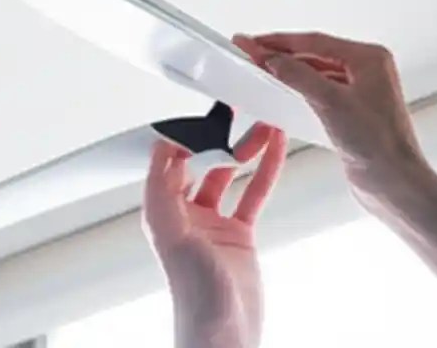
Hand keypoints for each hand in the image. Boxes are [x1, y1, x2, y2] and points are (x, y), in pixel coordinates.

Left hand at [143, 125, 286, 347]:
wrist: (225, 331)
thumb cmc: (194, 293)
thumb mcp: (170, 232)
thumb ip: (162, 187)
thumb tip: (161, 146)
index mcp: (161, 210)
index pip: (170, 160)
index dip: (187, 134)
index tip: (204, 112)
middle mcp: (184, 213)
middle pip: (202, 163)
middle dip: (219, 137)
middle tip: (236, 111)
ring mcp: (213, 223)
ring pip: (230, 175)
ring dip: (246, 150)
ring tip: (264, 123)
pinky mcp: (239, 235)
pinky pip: (253, 195)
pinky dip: (265, 172)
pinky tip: (276, 150)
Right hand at [232, 32, 432, 209]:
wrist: (393, 183)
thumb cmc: (378, 144)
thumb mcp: (330, 102)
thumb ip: (297, 75)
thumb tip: (273, 58)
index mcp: (370, 59)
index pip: (315, 41)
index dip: (279, 41)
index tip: (253, 42)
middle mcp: (369, 71)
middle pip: (315, 54)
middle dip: (282, 54)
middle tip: (252, 54)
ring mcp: (362, 91)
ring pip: (317, 72)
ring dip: (290, 71)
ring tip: (262, 71)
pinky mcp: (353, 111)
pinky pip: (320, 91)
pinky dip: (299, 89)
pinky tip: (284, 93)